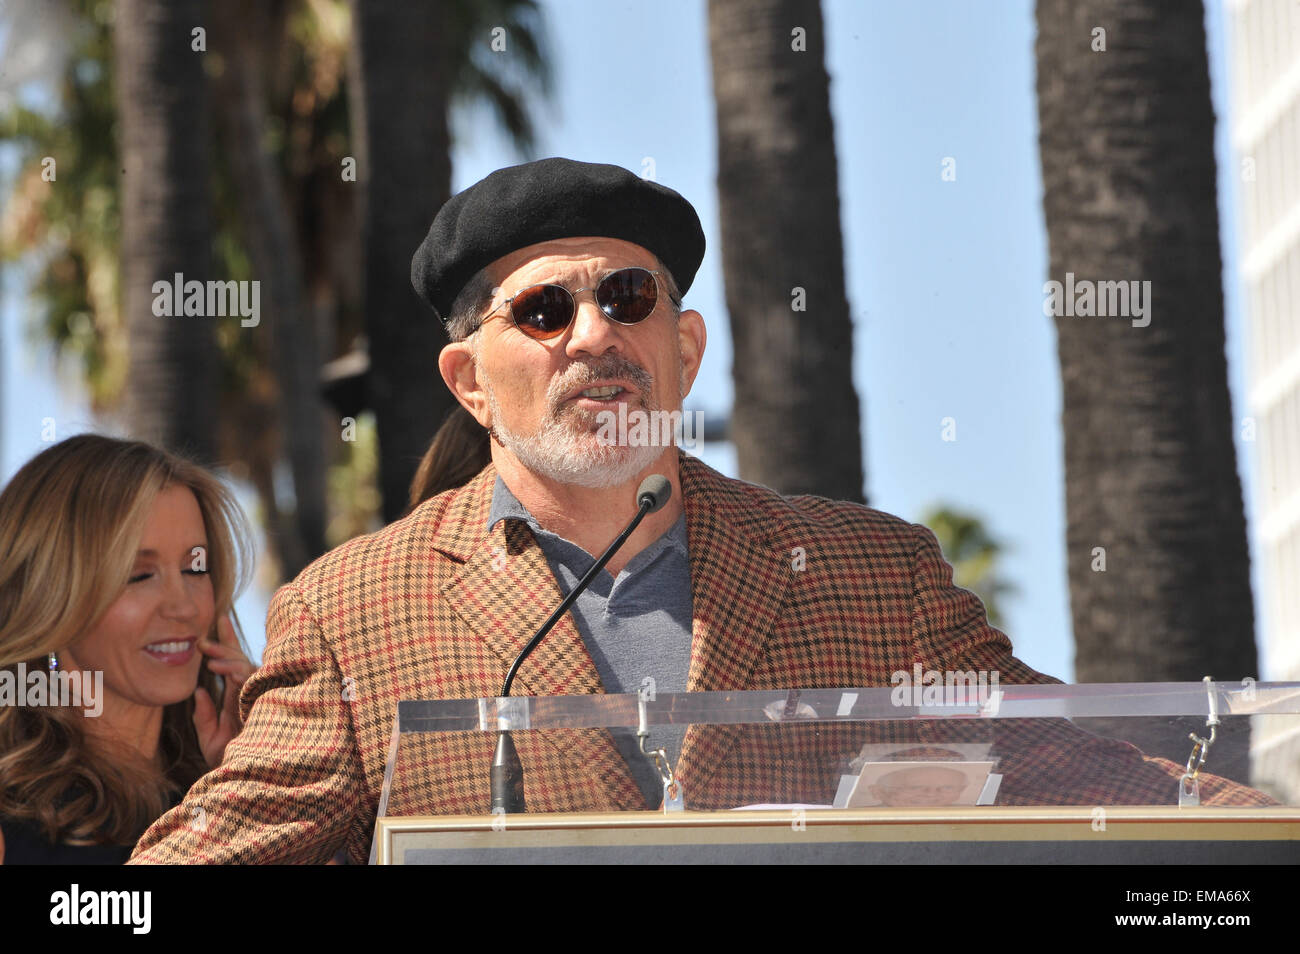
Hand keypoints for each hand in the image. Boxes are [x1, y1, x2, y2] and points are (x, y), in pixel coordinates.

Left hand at [192, 615, 255, 767]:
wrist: (244, 781)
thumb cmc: (229, 762)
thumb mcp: (210, 739)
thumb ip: (204, 716)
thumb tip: (199, 691)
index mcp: (239, 698)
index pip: (234, 663)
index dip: (226, 642)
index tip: (217, 620)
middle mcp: (252, 694)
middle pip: (241, 659)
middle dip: (223, 645)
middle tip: (201, 639)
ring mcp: (259, 697)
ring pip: (247, 666)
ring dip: (227, 658)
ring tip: (207, 655)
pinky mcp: (263, 703)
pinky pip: (252, 680)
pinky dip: (237, 672)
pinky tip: (221, 669)